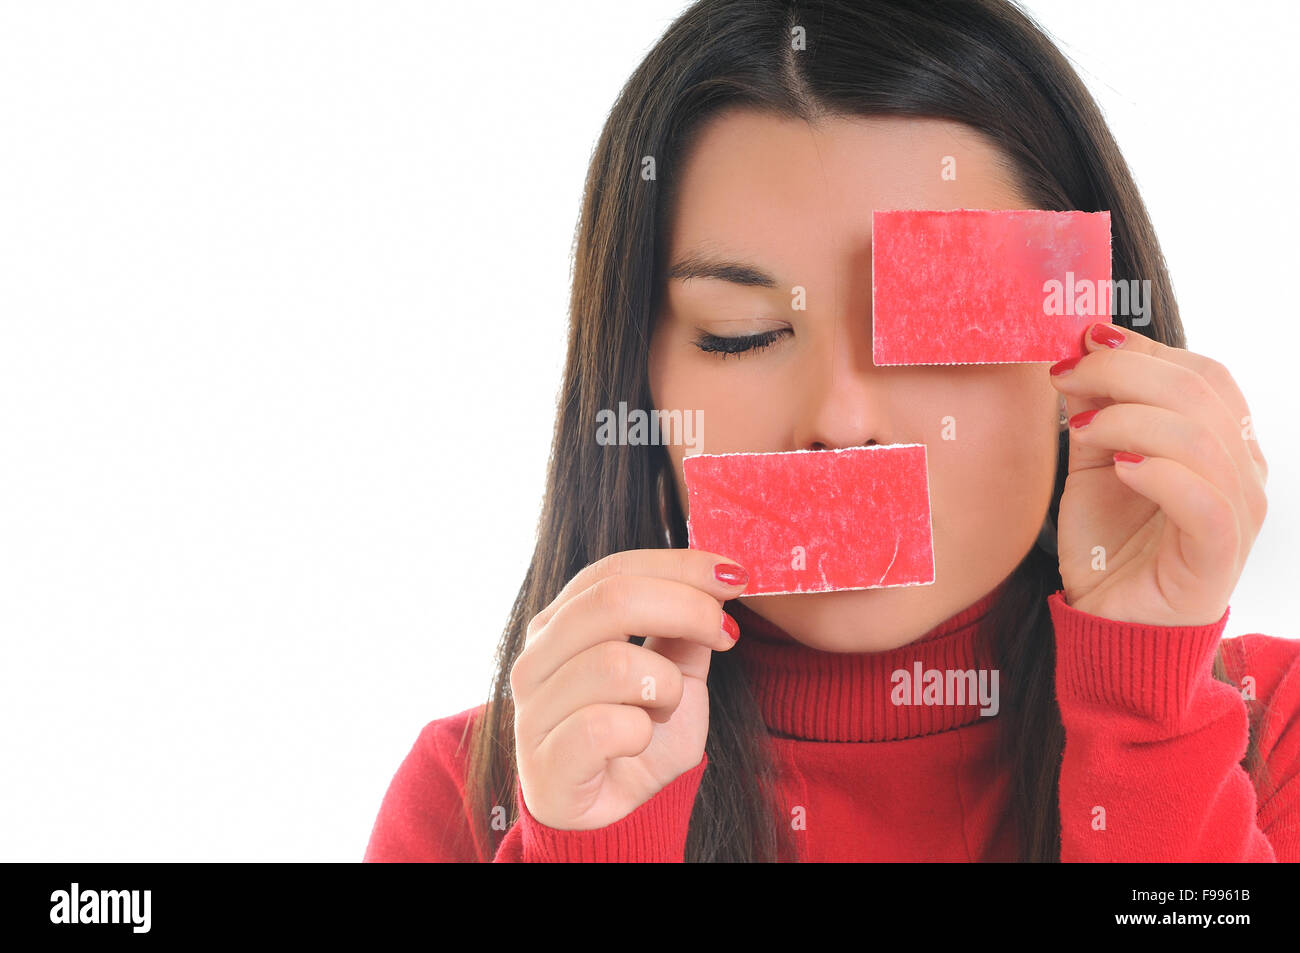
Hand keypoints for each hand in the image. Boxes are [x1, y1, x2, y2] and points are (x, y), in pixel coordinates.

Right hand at [510, 548, 746, 830]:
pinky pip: (605, 726)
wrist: (610, 816)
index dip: (678, 566)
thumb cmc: (635, 737)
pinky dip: (642, 732)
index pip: (614, 569)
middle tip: (727, 635)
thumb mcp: (674, 676)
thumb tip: (719, 583)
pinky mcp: (545, 760)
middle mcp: (536, 656)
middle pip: (611, 600)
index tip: (735, 576)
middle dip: (686, 609)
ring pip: (614, 663)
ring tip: (667, 706)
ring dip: (665, 685)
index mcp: (561, 623)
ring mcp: (533, 708)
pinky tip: (640, 740)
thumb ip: (686, 632)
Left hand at [1048, 322, 1267, 625]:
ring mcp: (1239, 514)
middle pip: (1201, 392)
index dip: (1141, 348)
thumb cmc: (1109, 543)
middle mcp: (1243, 471)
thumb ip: (1098, 414)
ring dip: (1129, 418)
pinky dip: (1159, 473)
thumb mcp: (1094, 463)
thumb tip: (1083, 355)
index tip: (1080, 341)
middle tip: (1066, 377)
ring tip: (1079, 427)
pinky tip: (1119, 467)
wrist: (1110, 622)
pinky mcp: (1218, 557)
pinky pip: (1204, 503)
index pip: (1201, 373)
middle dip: (1124, 371)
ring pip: (1200, 438)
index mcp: (1223, 441)